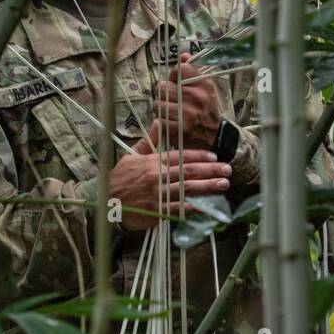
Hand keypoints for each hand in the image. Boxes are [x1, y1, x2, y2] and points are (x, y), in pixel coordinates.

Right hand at [108, 138, 230, 230]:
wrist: (106, 201)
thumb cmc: (119, 178)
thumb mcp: (131, 156)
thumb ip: (149, 141)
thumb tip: (159, 121)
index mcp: (153, 162)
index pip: (180, 156)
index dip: (199, 156)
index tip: (214, 156)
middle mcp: (158, 177)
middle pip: (189, 173)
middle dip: (211, 170)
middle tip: (227, 169)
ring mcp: (158, 195)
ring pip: (188, 190)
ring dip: (208, 187)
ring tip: (223, 184)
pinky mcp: (157, 212)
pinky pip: (179, 210)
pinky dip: (193, 208)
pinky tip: (207, 206)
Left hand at [148, 52, 221, 151]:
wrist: (216, 137)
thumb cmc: (206, 110)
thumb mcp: (205, 88)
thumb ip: (193, 71)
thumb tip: (184, 55)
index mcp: (204, 85)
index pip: (180, 69)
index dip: (174, 76)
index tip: (178, 84)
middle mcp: (197, 97)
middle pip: (163, 86)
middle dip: (165, 94)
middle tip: (173, 101)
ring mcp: (188, 114)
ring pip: (158, 104)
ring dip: (161, 109)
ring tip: (171, 113)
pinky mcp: (180, 129)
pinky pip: (160, 120)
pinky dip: (163, 122)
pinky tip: (171, 123)